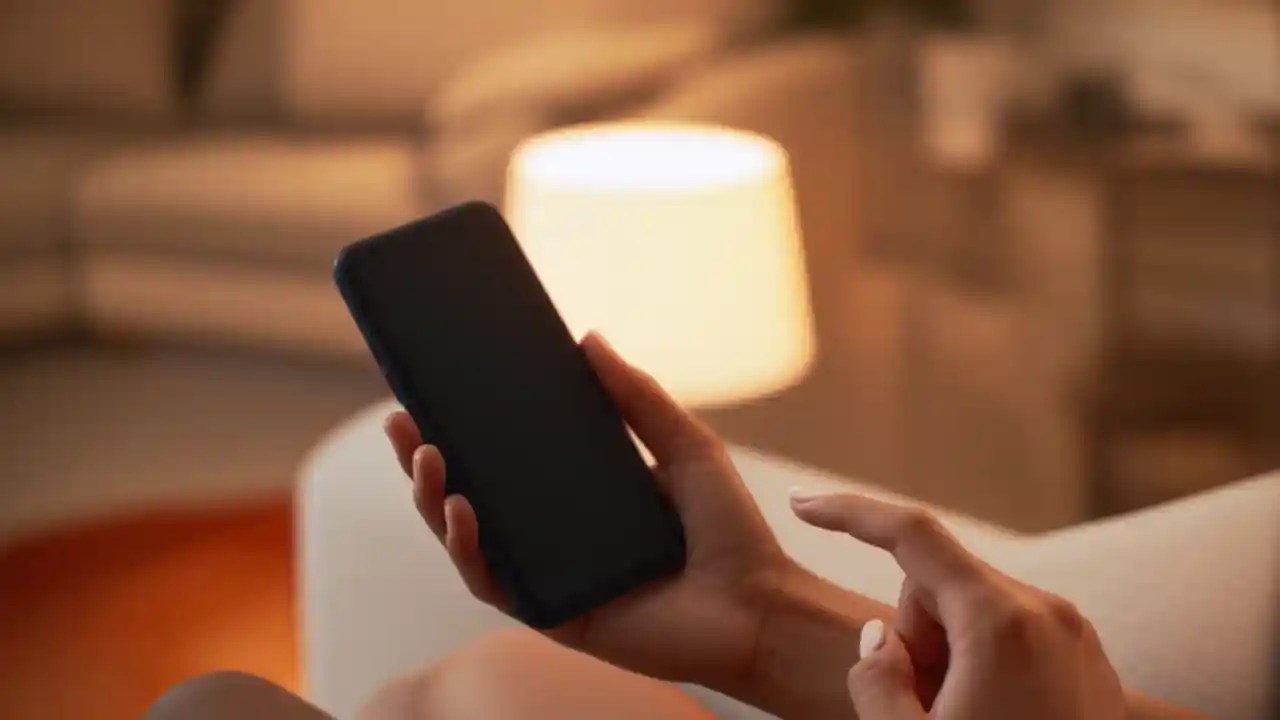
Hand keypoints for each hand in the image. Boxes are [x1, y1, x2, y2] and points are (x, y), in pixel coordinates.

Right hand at [383, 332, 790, 686]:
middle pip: (470, 496)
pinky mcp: (552, 614)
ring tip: (426, 455)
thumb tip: (587, 337)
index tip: (432, 390)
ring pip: (466, 541)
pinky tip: (461, 508)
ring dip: (433, 499)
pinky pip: (492, 583)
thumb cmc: (729, 530)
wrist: (759, 607)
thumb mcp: (686, 445)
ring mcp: (549, 576)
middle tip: (402, 420)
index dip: (465, 428)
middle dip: (424, 461)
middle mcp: (555, 535)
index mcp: (580, 495)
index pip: (508, 458)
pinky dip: (467, 547)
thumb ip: (638, 396)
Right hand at [790, 492, 1125, 719]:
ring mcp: (1072, 633)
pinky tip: (990, 719)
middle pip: (939, 582)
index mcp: (1001, 621)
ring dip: (947, 654)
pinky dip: (981, 663)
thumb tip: (881, 638)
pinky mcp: (1085, 658)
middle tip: (925, 704)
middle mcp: (1046, 611)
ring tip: (961, 719)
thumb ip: (875, 679)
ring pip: (972, 608)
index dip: (847, 513)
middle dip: (914, 631)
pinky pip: (1008, 633)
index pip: (910, 534)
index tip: (801, 505)